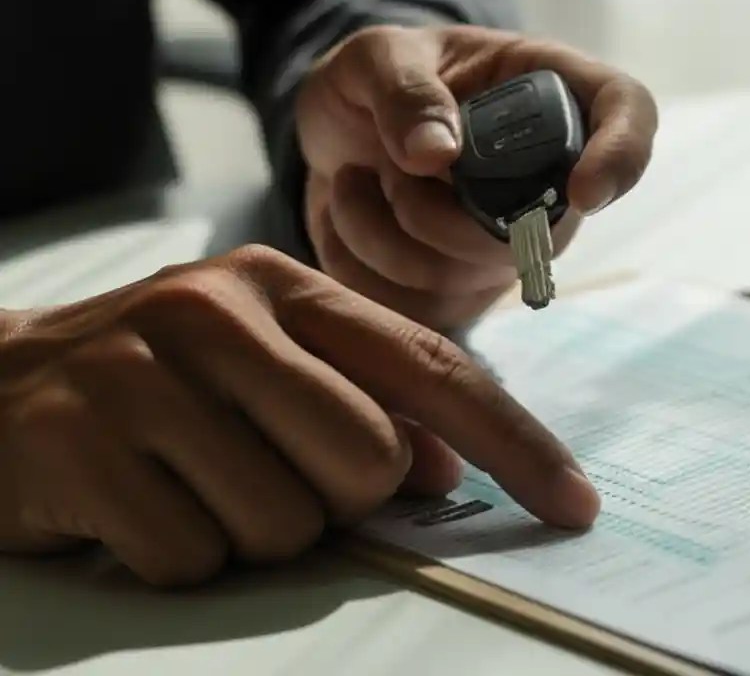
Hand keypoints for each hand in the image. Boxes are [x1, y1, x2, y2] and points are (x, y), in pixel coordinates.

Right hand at [0, 246, 597, 585]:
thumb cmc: (155, 383)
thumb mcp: (261, 365)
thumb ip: (360, 402)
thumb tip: (444, 469)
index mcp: (282, 286)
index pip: (432, 366)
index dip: (514, 441)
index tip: (575, 503)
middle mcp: (217, 313)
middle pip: (369, 462)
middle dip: (339, 501)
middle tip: (268, 473)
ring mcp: (142, 376)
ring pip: (286, 523)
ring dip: (252, 532)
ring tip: (192, 482)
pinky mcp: (78, 448)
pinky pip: (194, 559)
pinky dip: (179, 557)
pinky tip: (137, 506)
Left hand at [295, 24, 657, 331]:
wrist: (327, 140)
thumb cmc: (372, 82)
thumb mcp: (375, 56)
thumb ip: (403, 90)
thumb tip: (438, 155)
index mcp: (549, 89)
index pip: (629, 114)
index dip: (623, 157)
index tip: (583, 193)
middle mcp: (546, 172)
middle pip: (553, 226)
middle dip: (450, 215)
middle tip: (392, 169)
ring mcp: (511, 237)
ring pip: (482, 272)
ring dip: (397, 230)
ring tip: (363, 178)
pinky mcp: (465, 286)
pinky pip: (428, 301)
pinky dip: (368, 257)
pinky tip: (354, 211)